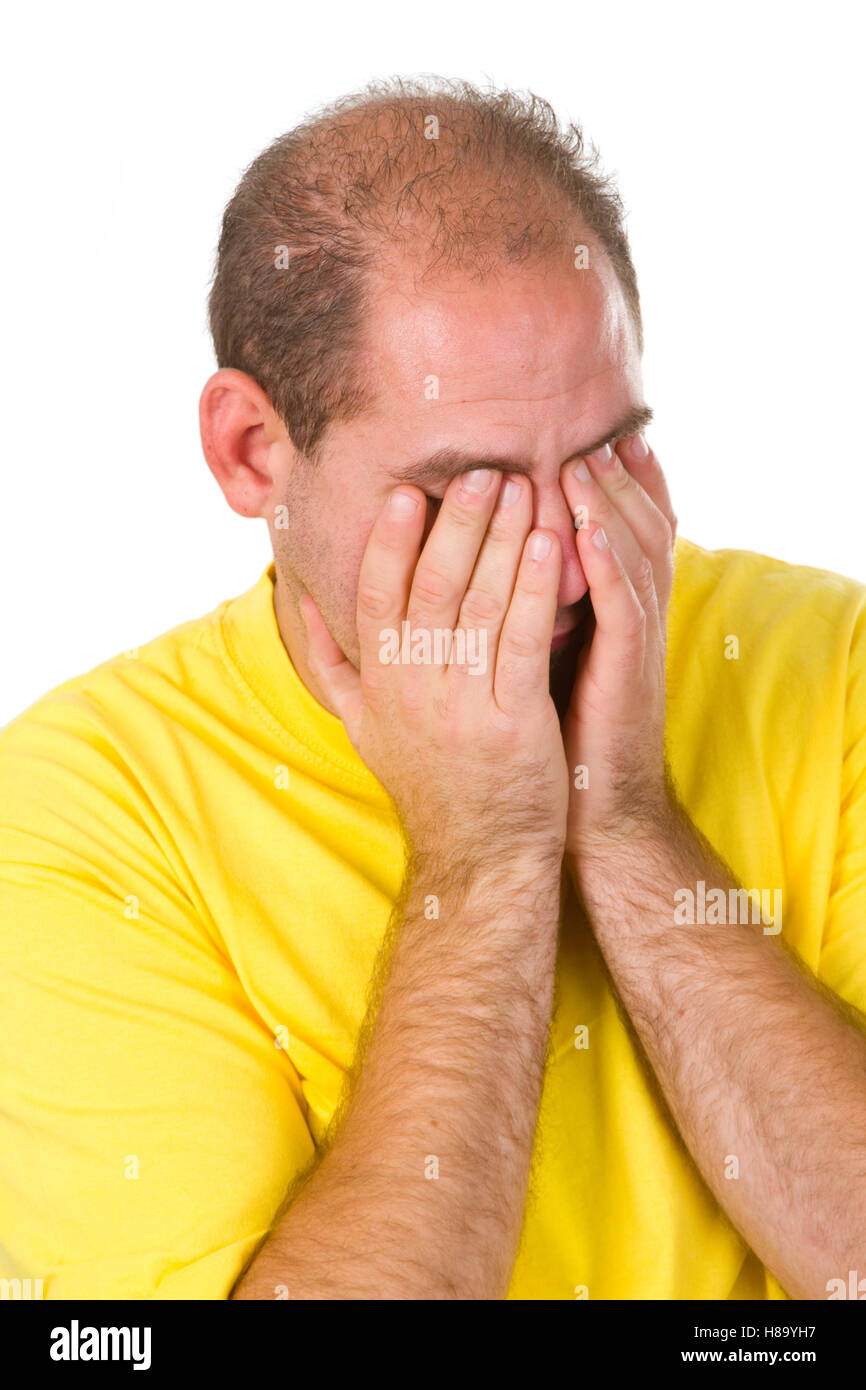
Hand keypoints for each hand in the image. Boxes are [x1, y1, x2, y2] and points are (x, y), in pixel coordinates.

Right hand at [300, 469, 568, 873]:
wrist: (479, 855)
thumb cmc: (427, 783)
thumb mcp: (362, 726)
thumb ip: (329, 662)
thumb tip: (297, 599)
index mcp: (378, 682)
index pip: (376, 595)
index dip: (391, 540)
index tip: (407, 490)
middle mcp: (412, 688)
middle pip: (431, 586)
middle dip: (456, 522)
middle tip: (482, 469)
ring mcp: (463, 704)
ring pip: (480, 603)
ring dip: (502, 539)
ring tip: (523, 487)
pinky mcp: (515, 721)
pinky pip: (523, 640)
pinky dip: (536, 588)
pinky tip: (554, 545)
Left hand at [558, 434, 677, 872]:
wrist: (589, 811)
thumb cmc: (549, 737)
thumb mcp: (529, 662)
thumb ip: (515, 612)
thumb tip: (466, 568)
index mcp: (605, 612)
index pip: (614, 531)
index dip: (607, 484)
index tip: (581, 437)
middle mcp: (628, 617)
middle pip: (634, 527)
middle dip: (611, 478)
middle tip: (589, 430)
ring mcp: (633, 643)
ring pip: (634, 556)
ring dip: (609, 507)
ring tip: (585, 460)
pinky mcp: (628, 673)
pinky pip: (624, 610)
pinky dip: (611, 568)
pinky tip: (588, 534)